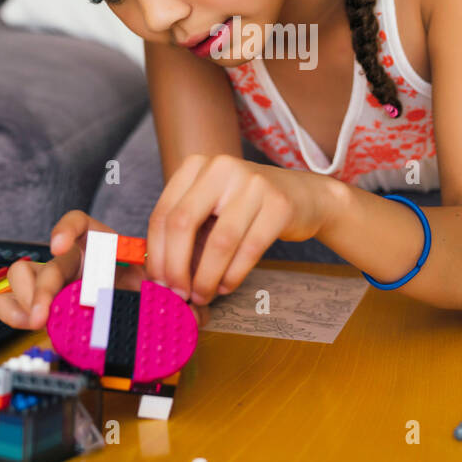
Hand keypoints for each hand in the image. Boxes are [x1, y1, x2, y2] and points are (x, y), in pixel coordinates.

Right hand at [0, 210, 209, 330]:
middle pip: (51, 262)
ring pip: (23, 275)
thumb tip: (194, 314)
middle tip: (44, 316)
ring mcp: (56, 284)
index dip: (66, 229)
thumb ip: (183, 302)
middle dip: (43, 287)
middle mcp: (76, 263)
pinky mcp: (42, 306)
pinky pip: (14, 301)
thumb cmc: (153, 297)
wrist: (146, 314)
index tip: (60, 246)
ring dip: (25, 299)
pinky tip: (24, 323)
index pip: (79, 224)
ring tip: (36, 321)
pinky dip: (13, 309)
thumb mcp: (169, 295)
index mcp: (104, 250)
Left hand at [146, 154, 333, 305]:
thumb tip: (161, 277)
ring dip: (206, 277)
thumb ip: (186, 234)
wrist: (304, 196)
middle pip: (184, 222)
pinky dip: (233, 275)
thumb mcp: (212, 208)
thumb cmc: (248, 207)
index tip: (157, 282)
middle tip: (177, 293)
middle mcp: (222, 167)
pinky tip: (225, 287)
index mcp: (197, 165)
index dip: (156, 253)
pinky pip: (249, 248)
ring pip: (219, 240)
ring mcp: (253, 183)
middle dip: (176, 266)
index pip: (164, 212)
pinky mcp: (279, 205)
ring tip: (202, 295)